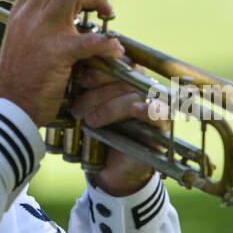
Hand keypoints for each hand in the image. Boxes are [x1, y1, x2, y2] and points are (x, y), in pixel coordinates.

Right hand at [0, 0, 125, 127]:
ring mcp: (42, 33)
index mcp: (20, 13)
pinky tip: (114, 50)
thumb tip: (68, 17)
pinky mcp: (57, 54)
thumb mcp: (21, 43)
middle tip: (96, 3)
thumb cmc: (19, 81)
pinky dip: (108, 43)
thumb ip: (38, 26)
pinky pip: (90, 39)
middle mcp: (29, 17)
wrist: (10, 110)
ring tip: (106, 15)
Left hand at [69, 63, 169, 195]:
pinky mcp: (159, 125)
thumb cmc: (98, 132)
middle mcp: (140, 89)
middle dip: (98, 93)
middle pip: (123, 80)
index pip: (117, 65)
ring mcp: (152, 105)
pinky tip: (136, 110)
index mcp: (125, 79)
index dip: (100, 70)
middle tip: (77, 108)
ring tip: (90, 121)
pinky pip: (157, 113)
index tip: (82, 80)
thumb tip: (72, 70)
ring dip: (109, 107)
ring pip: (132, 97)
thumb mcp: (87, 108)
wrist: (110, 167)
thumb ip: (85, 89)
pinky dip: (147, 110)